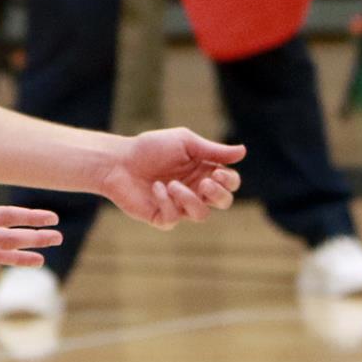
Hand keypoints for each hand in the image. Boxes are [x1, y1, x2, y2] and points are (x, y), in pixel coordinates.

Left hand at [98, 128, 244, 230]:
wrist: (118, 160)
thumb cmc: (150, 148)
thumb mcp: (184, 142)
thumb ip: (213, 150)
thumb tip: (243, 151)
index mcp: (204, 171)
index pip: (230, 183)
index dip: (230, 181)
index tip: (218, 172)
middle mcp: (195, 190)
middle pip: (223, 202)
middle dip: (218, 195)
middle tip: (204, 183)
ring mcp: (179, 206)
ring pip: (201, 215)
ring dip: (190, 200)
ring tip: (173, 184)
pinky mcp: (161, 217)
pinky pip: (174, 218)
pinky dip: (166, 202)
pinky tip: (156, 188)